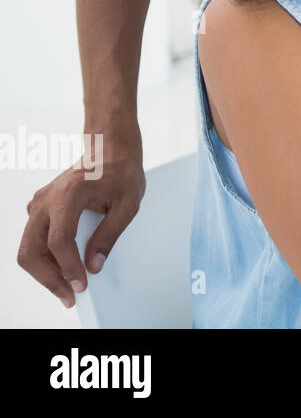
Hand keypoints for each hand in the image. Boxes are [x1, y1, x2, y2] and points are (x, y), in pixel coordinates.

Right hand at [16, 125, 144, 307]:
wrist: (109, 147)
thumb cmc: (121, 171)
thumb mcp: (127, 204)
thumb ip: (109, 235)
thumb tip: (93, 265)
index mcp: (68, 195)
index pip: (59, 241)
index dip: (68, 267)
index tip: (81, 284)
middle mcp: (46, 200)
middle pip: (32, 249)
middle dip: (49, 278)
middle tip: (69, 296)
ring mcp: (39, 203)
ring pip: (28, 247)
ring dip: (44, 271)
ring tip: (66, 287)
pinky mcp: (39, 207)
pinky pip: (33, 238)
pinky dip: (43, 257)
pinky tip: (62, 267)